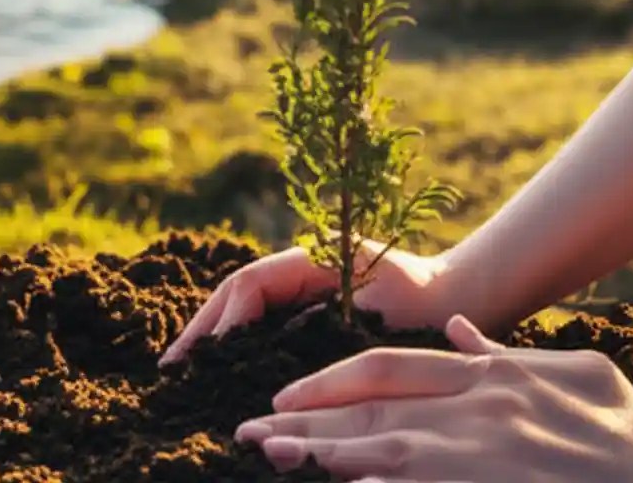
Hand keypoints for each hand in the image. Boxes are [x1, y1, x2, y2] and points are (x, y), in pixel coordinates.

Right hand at [159, 240, 454, 365]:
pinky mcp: (308, 316)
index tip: (207, 355)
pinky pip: (261, 328)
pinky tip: (219, 375)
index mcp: (308, 258)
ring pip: (242, 311)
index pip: (248, 284)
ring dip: (211, 339)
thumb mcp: (380, 301)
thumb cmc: (428, 299)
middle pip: (234, 296)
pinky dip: (236, 349)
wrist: (462, 300)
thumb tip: (273, 336)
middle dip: (201, 330)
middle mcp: (297, 270)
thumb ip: (328, 312)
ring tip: (182, 372)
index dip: (223, 318)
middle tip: (169, 367)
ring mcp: (300, 291)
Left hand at [235, 315, 632, 481]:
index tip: (285, 394)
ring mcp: (476, 459)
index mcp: (483, 378)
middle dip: (302, 420)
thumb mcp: (568, 369)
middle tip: (248, 429)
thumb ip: (505, 351)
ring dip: (318, 455)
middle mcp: (470, 413)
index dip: (328, 380)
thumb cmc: (619, 425)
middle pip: (367, 412)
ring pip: (378, 453)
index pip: (384, 369)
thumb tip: (467, 330)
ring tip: (269, 455)